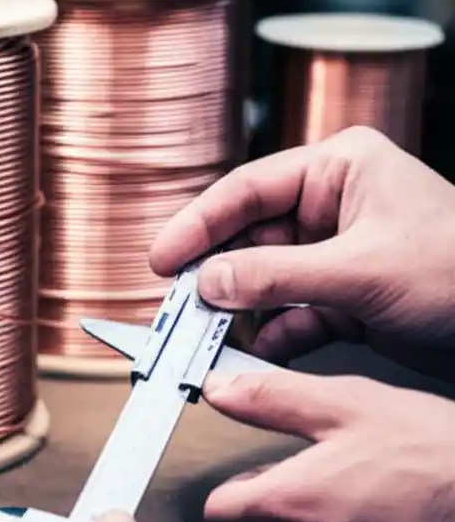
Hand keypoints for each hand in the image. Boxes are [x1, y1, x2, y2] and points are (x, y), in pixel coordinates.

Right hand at [149, 126, 454, 377]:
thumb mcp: (361, 273)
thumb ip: (275, 277)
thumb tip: (209, 282)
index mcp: (342, 170)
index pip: (249, 190)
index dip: (199, 224)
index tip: (161, 257)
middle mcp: (337, 206)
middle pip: (251, 237)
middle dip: (219, 274)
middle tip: (179, 303)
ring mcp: (341, 254)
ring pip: (267, 279)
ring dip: (244, 309)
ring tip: (212, 333)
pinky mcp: (350, 298)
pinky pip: (295, 313)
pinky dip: (278, 334)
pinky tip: (262, 351)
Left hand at [203, 369, 454, 521]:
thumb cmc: (434, 457)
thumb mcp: (349, 405)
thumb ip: (272, 399)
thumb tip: (219, 390)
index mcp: (285, 507)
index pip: (217, 514)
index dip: (235, 489)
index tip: (260, 473)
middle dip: (283, 505)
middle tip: (328, 474)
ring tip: (365, 496)